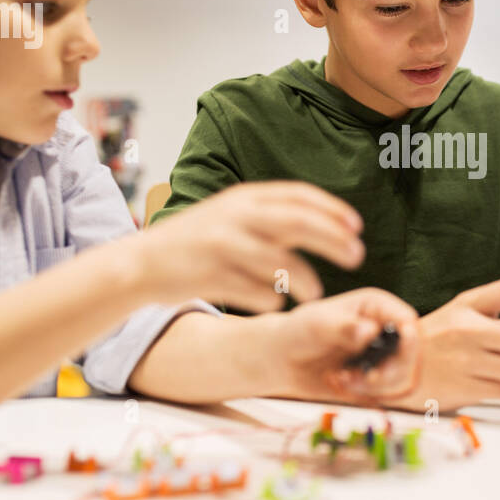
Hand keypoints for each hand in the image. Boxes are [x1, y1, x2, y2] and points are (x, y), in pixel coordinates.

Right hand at [133, 182, 363, 311]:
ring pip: (282, 263)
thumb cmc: (197, 240)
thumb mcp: (232, 214)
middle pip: (299, 223)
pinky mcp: (212, 276)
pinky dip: (273, 298)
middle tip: (357, 256)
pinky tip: (277, 303)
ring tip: (317, 294)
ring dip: (307, 280)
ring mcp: (222, 246)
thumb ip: (272, 215)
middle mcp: (235, 216)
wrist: (141, 263)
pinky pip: (257, 291)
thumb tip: (327, 222)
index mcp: (243, 197)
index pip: (299, 196)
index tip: (356, 227)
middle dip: (334, 240)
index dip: (333, 210)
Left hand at [269, 288, 420, 402]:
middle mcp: (385, 331)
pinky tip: (340, 382)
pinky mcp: (375, 379)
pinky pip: (383, 393)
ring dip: (372, 384)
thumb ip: (344, 327)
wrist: (284, 361)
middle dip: (391, 369)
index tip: (405, 344)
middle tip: (368, 377)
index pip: (406, 319)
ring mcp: (382, 357)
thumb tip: (370, 330)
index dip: (410, 335)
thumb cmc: (300, 331)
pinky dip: (363, 393)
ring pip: (399, 377)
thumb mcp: (318, 325)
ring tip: (342, 378)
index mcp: (376, 307)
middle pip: (411, 353)